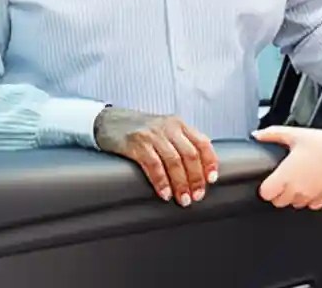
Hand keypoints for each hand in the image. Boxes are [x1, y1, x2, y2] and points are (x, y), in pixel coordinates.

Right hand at [94, 108, 217, 206]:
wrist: (109, 121)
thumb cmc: (139, 130)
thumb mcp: (164, 131)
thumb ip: (180, 144)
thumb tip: (198, 172)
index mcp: (179, 124)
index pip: (202, 142)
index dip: (210, 162)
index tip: (212, 180)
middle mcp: (168, 127)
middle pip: (190, 154)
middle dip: (196, 178)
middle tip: (197, 196)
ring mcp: (152, 134)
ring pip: (174, 161)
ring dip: (181, 183)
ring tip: (183, 199)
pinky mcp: (136, 143)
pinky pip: (153, 165)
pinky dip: (161, 181)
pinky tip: (165, 193)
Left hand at [252, 126, 321, 209]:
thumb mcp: (296, 134)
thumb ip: (273, 134)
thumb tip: (258, 134)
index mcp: (286, 176)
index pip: (265, 194)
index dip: (266, 187)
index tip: (270, 179)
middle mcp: (296, 190)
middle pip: (278, 202)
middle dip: (279, 191)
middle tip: (285, 177)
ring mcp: (310, 197)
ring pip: (294, 204)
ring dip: (294, 195)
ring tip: (301, 177)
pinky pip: (312, 204)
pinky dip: (310, 197)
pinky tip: (314, 182)